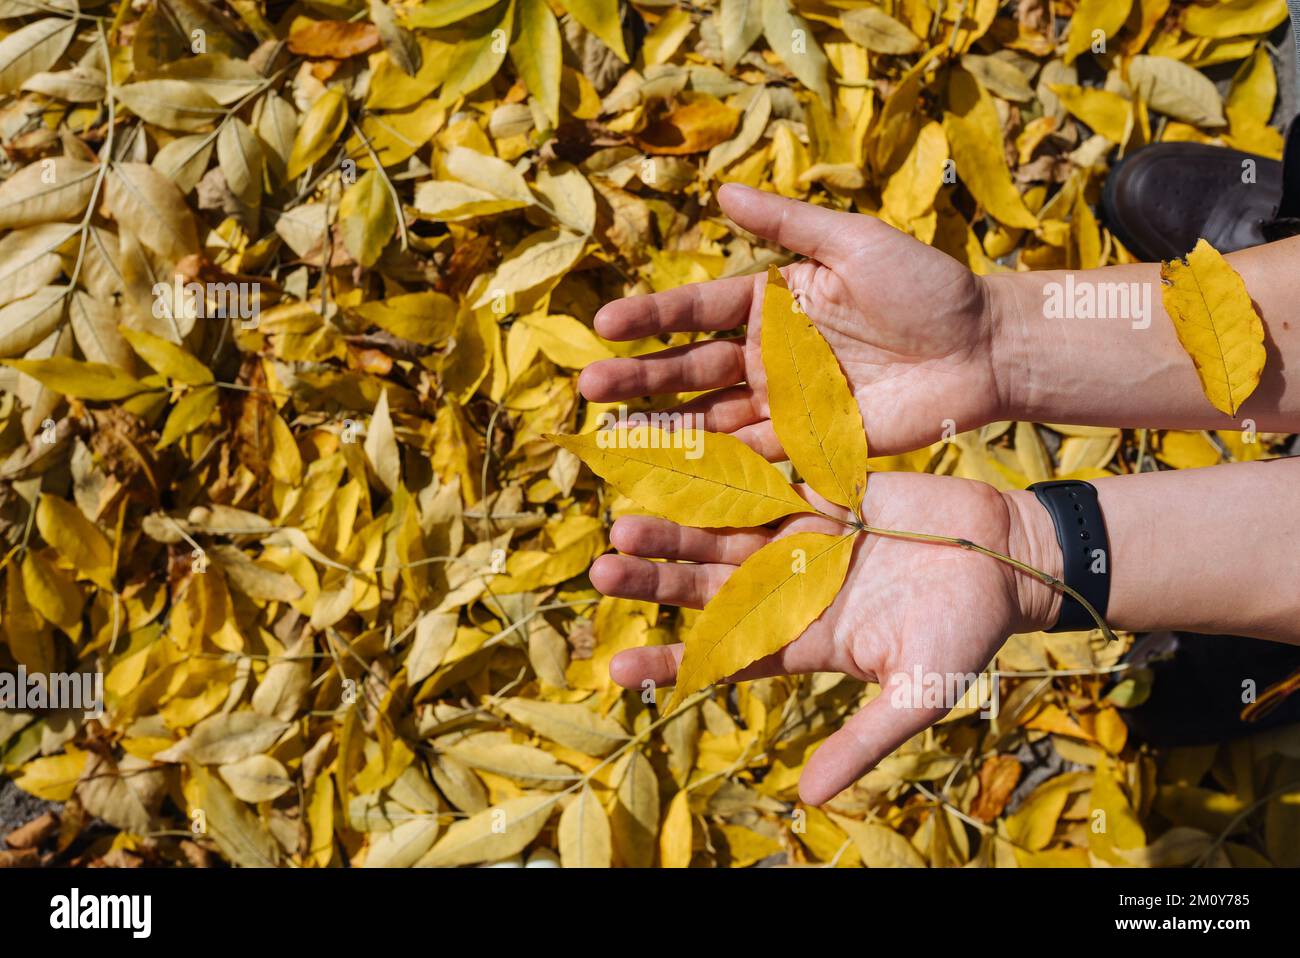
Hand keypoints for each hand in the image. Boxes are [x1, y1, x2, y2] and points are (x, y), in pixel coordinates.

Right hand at [579, 184, 1007, 458]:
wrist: (982, 348)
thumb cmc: (924, 286)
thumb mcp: (853, 242)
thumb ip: (787, 223)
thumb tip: (718, 192)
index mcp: (771, 303)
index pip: (696, 311)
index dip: (650, 318)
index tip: (604, 323)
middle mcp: (768, 354)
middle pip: (690, 369)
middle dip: (640, 379)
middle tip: (590, 388)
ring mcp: (786, 402)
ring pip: (711, 418)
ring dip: (664, 428)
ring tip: (613, 436)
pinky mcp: (812, 443)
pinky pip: (755, 457)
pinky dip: (715, 466)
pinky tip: (673, 473)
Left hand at [593, 472, 1061, 803]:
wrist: (1007, 556)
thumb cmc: (967, 633)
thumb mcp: (916, 695)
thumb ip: (863, 740)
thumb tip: (810, 799)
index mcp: (804, 638)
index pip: (724, 654)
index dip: (672, 661)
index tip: (618, 669)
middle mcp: (790, 589)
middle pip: (709, 586)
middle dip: (657, 581)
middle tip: (603, 571)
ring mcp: (803, 539)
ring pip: (724, 533)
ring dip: (677, 527)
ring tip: (625, 522)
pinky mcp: (822, 493)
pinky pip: (765, 483)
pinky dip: (725, 477)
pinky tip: (680, 465)